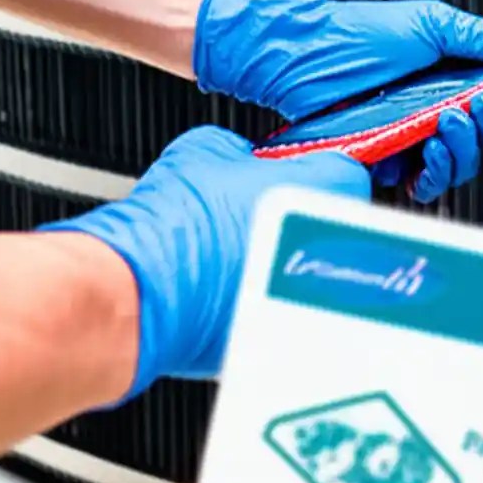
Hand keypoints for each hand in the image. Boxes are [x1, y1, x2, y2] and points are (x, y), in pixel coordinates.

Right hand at [39, 126, 370, 399]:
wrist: (139, 295)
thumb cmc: (173, 231)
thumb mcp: (203, 153)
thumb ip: (241, 151)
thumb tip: (241, 157)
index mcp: (327, 189)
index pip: (343, 166)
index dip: (310, 168)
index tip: (289, 172)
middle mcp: (337, 243)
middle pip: (337, 220)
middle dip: (304, 214)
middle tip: (262, 210)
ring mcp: (323, 292)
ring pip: (321, 268)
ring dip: (292, 258)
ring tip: (243, 252)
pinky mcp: (298, 331)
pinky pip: (297, 304)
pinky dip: (275, 296)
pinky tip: (234, 286)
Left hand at [192, 0, 482, 201]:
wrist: (303, 56)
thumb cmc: (356, 35)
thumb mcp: (427, 21)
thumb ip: (479, 35)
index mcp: (460, 72)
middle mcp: (445, 108)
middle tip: (481, 101)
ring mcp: (421, 138)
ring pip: (469, 163)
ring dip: (464, 145)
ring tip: (443, 120)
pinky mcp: (393, 161)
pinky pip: (427, 184)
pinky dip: (433, 173)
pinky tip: (423, 152)